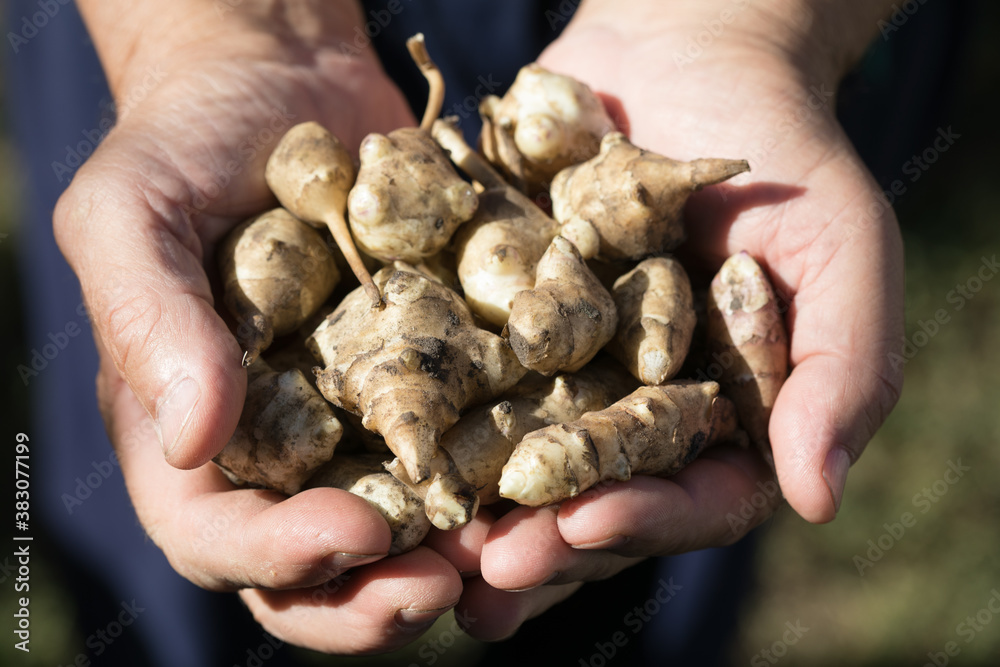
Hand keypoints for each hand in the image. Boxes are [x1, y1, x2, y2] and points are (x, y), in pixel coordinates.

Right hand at [55, 5, 463, 652]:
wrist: (283, 88)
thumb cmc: (185, 143)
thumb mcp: (131, 213)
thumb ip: (150, 321)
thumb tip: (194, 441)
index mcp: (188, 432)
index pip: (215, 533)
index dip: (278, 555)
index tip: (354, 535)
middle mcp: (275, 449)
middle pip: (314, 566)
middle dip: (373, 594)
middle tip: (444, 587)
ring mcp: (355, 422)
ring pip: (400, 527)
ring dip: (452, 556)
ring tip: (511, 554)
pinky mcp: (426, 381)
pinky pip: (464, 443)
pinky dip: (504, 472)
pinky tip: (553, 471)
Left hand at [457, 0, 903, 634]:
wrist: (684, 57)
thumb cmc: (783, 155)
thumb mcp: (841, 250)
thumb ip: (843, 370)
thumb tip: (816, 499)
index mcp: (726, 418)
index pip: (694, 497)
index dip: (643, 519)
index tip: (584, 523)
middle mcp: (641, 412)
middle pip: (596, 498)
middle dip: (545, 539)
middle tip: (488, 571)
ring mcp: (568, 374)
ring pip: (521, 462)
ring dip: (477, 510)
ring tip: (429, 553)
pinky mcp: (505, 326)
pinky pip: (464, 379)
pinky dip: (429, 418)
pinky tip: (386, 455)